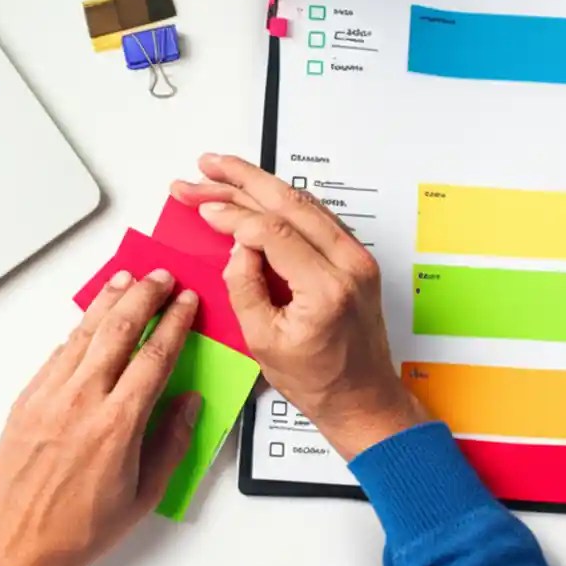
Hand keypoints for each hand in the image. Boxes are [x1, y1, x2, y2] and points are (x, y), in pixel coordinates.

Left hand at [0, 270, 201, 565]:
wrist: (22, 539)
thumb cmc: (80, 523)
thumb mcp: (145, 493)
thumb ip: (172, 442)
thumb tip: (189, 403)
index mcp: (118, 424)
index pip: (155, 355)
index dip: (175, 322)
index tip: (186, 303)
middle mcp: (82, 401)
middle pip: (120, 329)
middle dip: (145, 296)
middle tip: (162, 279)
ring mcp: (50, 396)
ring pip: (84, 331)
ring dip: (109, 300)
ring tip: (127, 279)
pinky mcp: (27, 398)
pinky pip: (57, 352)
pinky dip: (78, 329)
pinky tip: (90, 318)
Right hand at [172, 154, 423, 460]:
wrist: (363, 398)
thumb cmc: (320, 382)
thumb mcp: (263, 342)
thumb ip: (244, 287)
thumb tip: (236, 245)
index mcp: (326, 290)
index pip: (271, 232)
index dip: (231, 215)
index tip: (202, 208)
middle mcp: (349, 266)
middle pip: (289, 203)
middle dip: (240, 180)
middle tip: (204, 167)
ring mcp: (357, 258)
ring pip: (304, 202)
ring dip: (259, 183)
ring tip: (222, 171)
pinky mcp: (355, 258)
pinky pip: (316, 216)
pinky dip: (282, 200)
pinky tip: (257, 191)